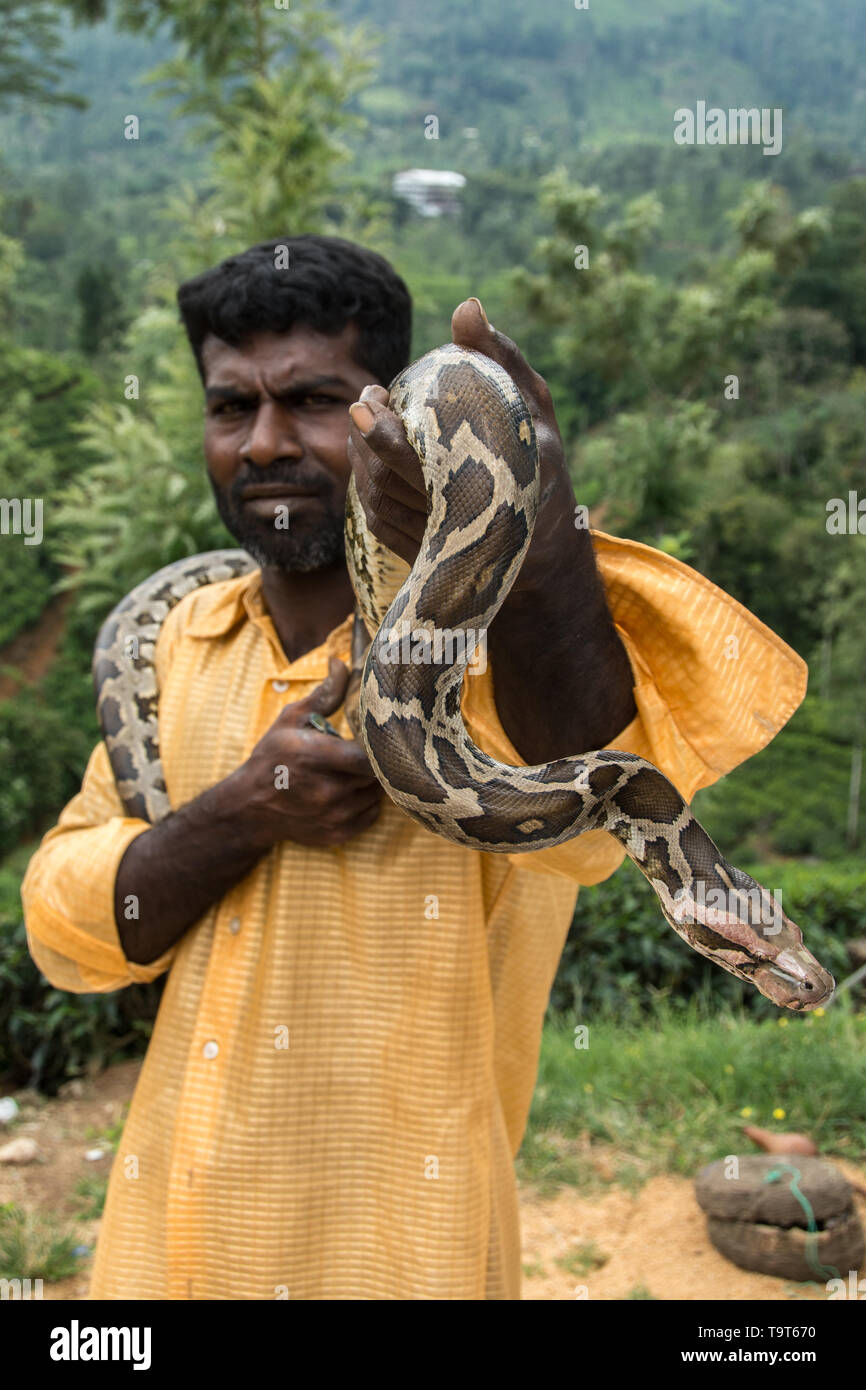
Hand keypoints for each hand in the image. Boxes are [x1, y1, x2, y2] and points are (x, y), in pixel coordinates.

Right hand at [228, 657, 382, 849]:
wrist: (249, 808)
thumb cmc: (272, 758)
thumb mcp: (291, 720)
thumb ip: (323, 694)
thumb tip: (342, 663)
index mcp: (313, 757)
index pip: (367, 756)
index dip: (379, 747)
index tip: (379, 737)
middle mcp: (325, 791)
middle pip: (376, 774)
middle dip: (377, 762)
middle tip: (370, 752)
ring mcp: (333, 816)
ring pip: (376, 795)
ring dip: (372, 782)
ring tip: (356, 771)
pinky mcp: (337, 834)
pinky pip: (371, 815)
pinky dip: (367, 803)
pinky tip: (350, 791)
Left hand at [345, 297, 578, 583]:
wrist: (540, 537)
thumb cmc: (537, 453)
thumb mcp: (531, 402)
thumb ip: (500, 357)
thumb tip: (466, 307)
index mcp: (504, 480)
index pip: (428, 467)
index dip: (386, 438)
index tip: (371, 398)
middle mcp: (474, 521)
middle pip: (395, 485)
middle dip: (368, 441)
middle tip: (364, 403)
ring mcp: (446, 545)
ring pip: (382, 503)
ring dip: (361, 460)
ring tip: (363, 420)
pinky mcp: (426, 556)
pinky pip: (381, 523)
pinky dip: (366, 488)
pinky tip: (365, 458)